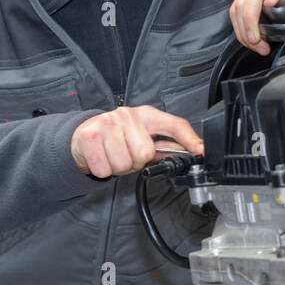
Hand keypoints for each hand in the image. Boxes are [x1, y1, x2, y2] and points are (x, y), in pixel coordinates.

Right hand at [70, 105, 203, 178]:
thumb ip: (163, 146)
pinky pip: (105, 168)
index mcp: (146, 114)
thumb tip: (188, 153)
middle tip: (126, 155)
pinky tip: (102, 158)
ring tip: (113, 156)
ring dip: (119, 167)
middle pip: (145, 154)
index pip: (173, 124)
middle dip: (136, 162)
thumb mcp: (141, 138)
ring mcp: (108, 123)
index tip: (201, 150)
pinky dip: (103, 170)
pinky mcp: (90, 135)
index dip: (189, 139)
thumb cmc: (116, 138)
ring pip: (124, 163)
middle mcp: (128, 114)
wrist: (83, 136)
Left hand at [230, 0, 284, 54]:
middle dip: (245, 30)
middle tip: (258, 47)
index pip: (238, 8)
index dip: (241, 31)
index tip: (254, 46)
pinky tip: (271, 4)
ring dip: (252, 17)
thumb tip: (271, 35)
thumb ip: (278, 9)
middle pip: (242, 3)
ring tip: (258, 36)